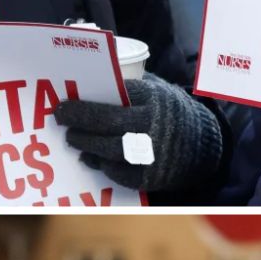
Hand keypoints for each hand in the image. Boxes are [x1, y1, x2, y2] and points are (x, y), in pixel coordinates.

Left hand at [56, 75, 223, 191]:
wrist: (200, 146)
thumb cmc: (166, 112)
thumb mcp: (155, 90)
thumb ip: (128, 88)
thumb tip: (87, 82)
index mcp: (153, 99)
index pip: (115, 97)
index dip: (85, 103)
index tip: (63, 104)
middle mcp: (153, 125)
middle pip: (108, 123)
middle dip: (79, 120)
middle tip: (60, 118)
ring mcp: (151, 153)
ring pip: (109, 149)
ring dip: (85, 143)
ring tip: (72, 137)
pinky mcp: (148, 177)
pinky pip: (116, 171)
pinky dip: (100, 163)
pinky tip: (89, 156)